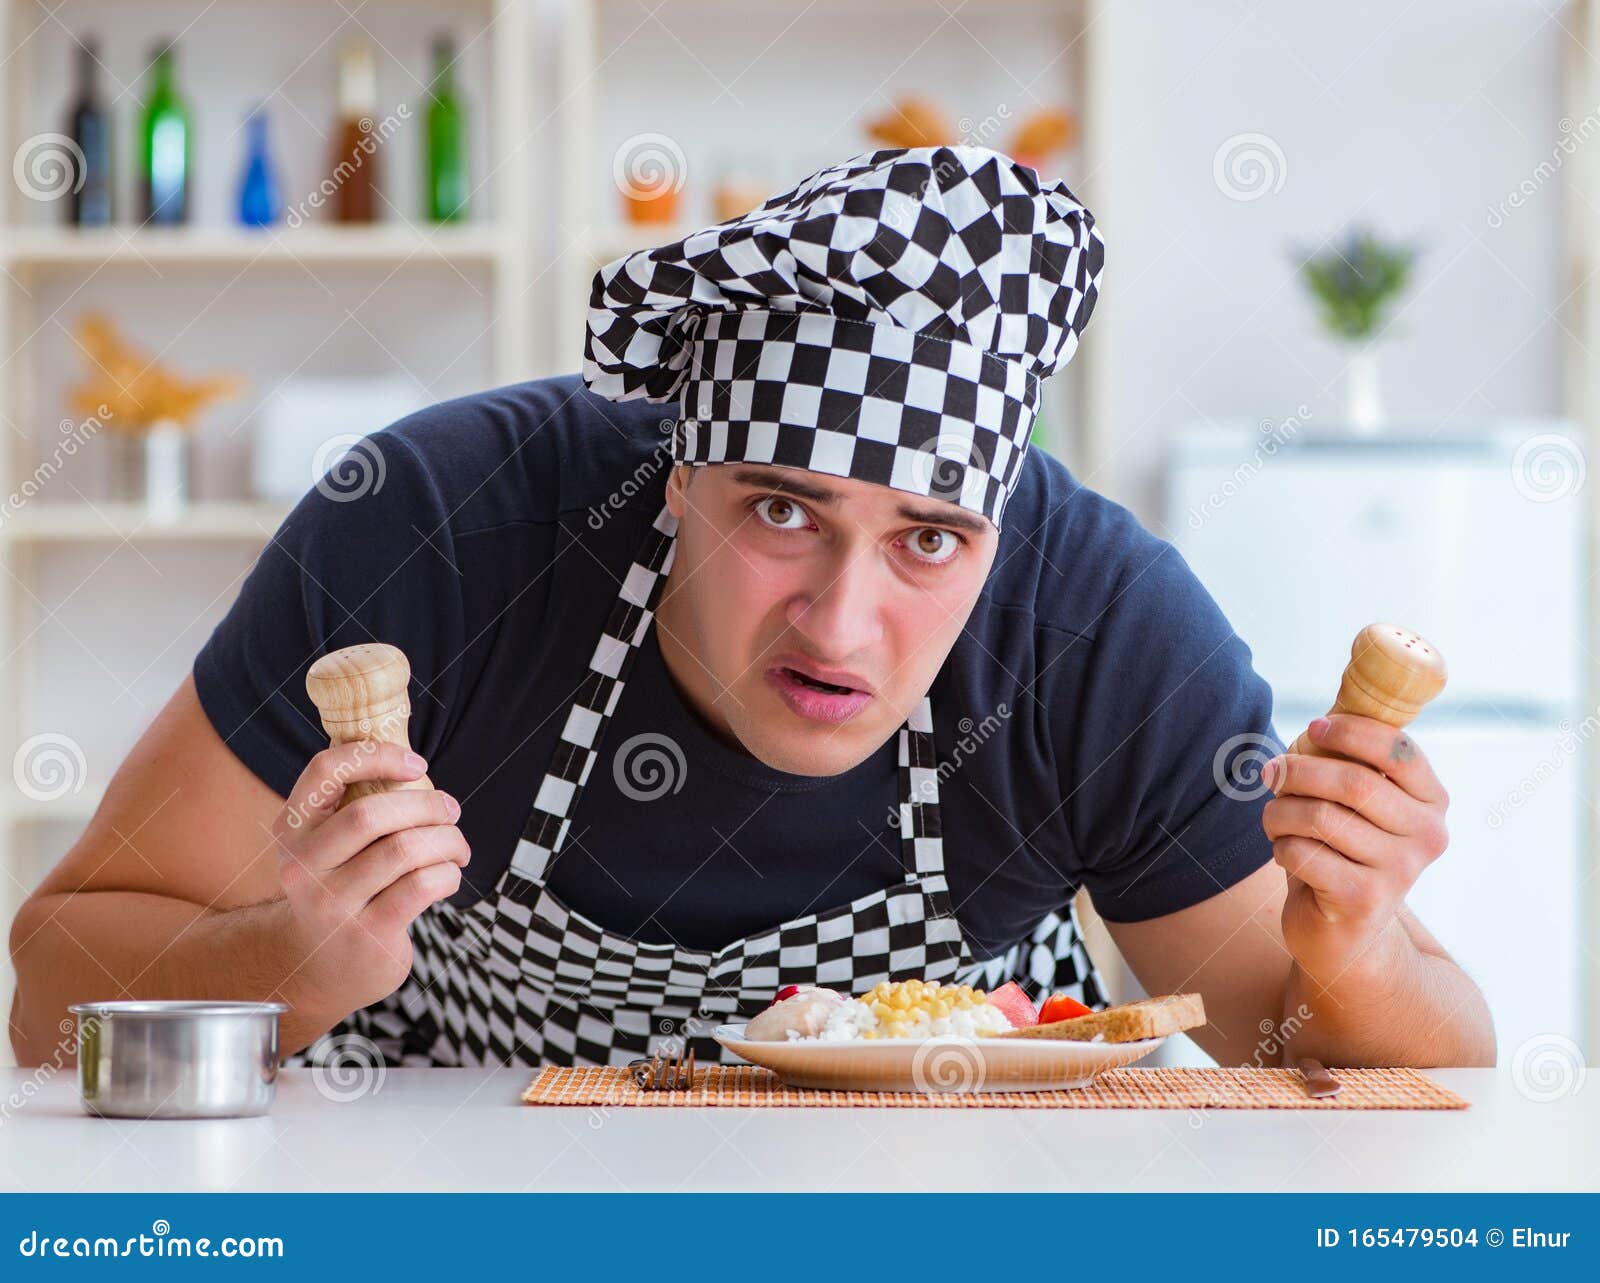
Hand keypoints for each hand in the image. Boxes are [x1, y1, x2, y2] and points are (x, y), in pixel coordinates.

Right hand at [272, 741, 469, 1015]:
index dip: (377, 756)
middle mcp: (303, 866)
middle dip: (427, 804)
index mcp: (293, 829)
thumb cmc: (342, 888)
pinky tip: (448, 876)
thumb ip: (353, 805)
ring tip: (457, 847)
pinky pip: (422, 885)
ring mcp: (332, 905)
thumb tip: (413, 763)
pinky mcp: (368, 935)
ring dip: (447, 840)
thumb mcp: (328, 846)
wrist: (322, 966)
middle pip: (371, 813)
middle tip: (452, 810)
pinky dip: (448, 873)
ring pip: (405, 849)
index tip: (417, 763)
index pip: (326, 771)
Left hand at [1260, 714, 1449, 981]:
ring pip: (1321, 817)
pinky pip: (1303, 853)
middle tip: (1271, 772)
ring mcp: (1400, 871)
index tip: (1313, 728)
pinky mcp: (1364, 900)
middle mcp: (1427, 835)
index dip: (1351, 732)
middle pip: (1355, 783)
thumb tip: (1314, 728)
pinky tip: (1286, 855)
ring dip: (1280, 812)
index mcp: (1431, 801)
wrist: (1344, 932)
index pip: (1399, 751)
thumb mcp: (1356, 806)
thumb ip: (1347, 764)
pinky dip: (1281, 847)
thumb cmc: (1342, 851)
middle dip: (1299, 771)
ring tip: (1274, 820)